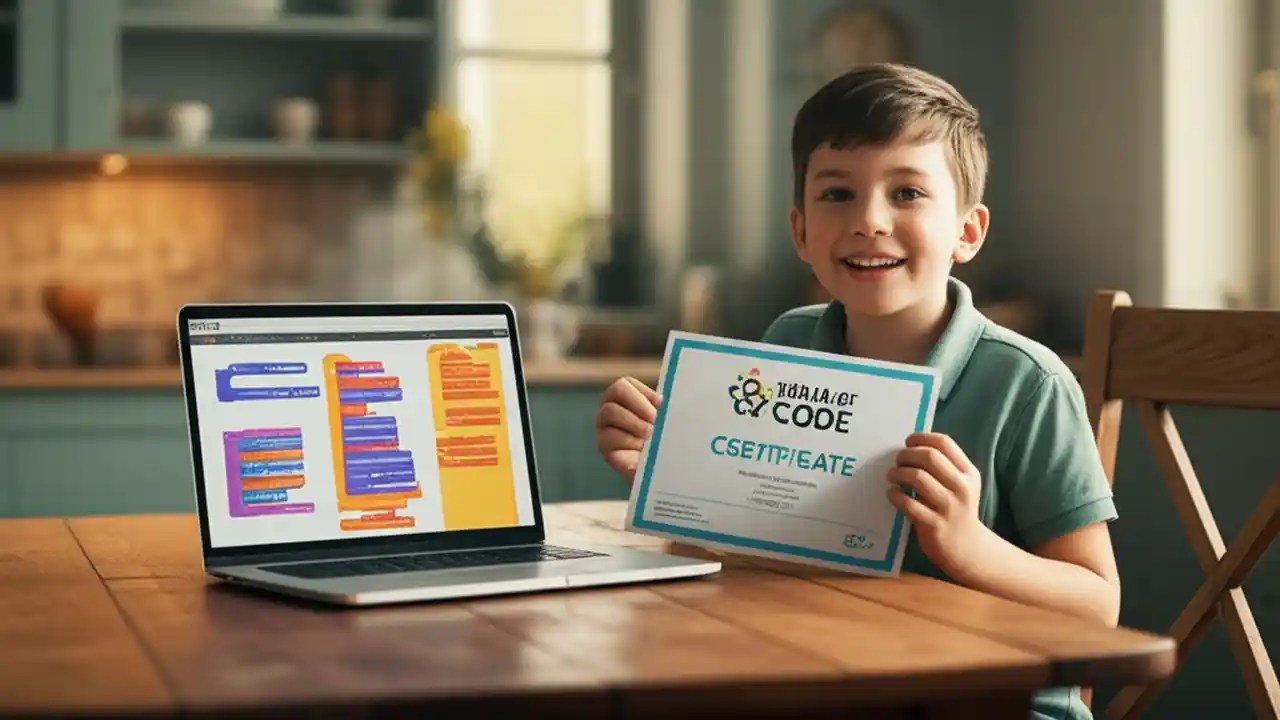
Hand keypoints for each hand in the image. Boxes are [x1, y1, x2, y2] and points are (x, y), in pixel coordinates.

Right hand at [594, 377, 661, 483]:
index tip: (662, 405)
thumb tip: (666, 400)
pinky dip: (630, 443)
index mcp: (623, 398)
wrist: (661, 470)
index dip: (644, 392)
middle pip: (617, 390)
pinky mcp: (603, 447)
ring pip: (610, 411)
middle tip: (656, 421)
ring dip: (636, 424)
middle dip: (641, 406)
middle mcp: (609, 408)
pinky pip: (610, 437)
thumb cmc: (665, 439)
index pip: (625, 384)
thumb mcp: (668, 419)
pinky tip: (642, 451)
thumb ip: (665, 407)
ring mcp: (602, 427)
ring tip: (651, 437)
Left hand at [886, 432, 990, 577]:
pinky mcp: (934, 525)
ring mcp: (949, 507)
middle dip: (907, 455)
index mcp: (968, 473)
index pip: (945, 443)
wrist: (967, 548)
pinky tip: (892, 494)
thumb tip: (910, 446)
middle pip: (930, 457)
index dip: (922, 438)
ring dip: (898, 473)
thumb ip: (944, 466)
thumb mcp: (960, 485)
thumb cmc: (956, 510)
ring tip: (892, 476)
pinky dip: (895, 495)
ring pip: (918, 477)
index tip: (908, 442)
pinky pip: (908, 504)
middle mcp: (962, 488)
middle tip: (897, 461)